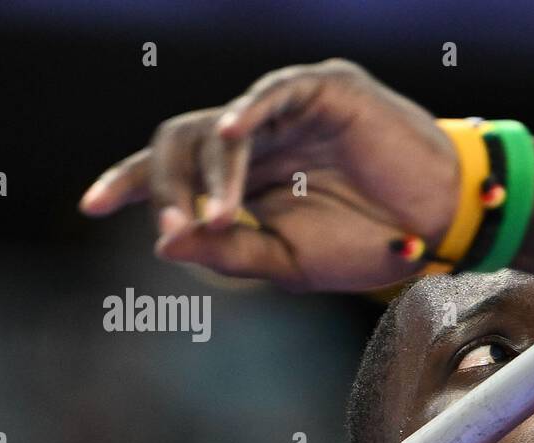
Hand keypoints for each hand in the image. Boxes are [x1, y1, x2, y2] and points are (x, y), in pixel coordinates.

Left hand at [79, 59, 459, 291]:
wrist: (442, 229)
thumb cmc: (372, 245)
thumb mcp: (291, 263)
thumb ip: (231, 253)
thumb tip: (164, 243)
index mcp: (247, 176)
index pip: (172, 169)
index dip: (131, 182)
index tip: (91, 206)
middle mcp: (259, 138)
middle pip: (180, 142)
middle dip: (163, 186)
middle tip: (176, 229)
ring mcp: (289, 111)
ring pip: (220, 126)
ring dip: (213, 174)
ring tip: (224, 216)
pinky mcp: (326, 90)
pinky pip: (274, 92)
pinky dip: (249, 112)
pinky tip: (232, 136)